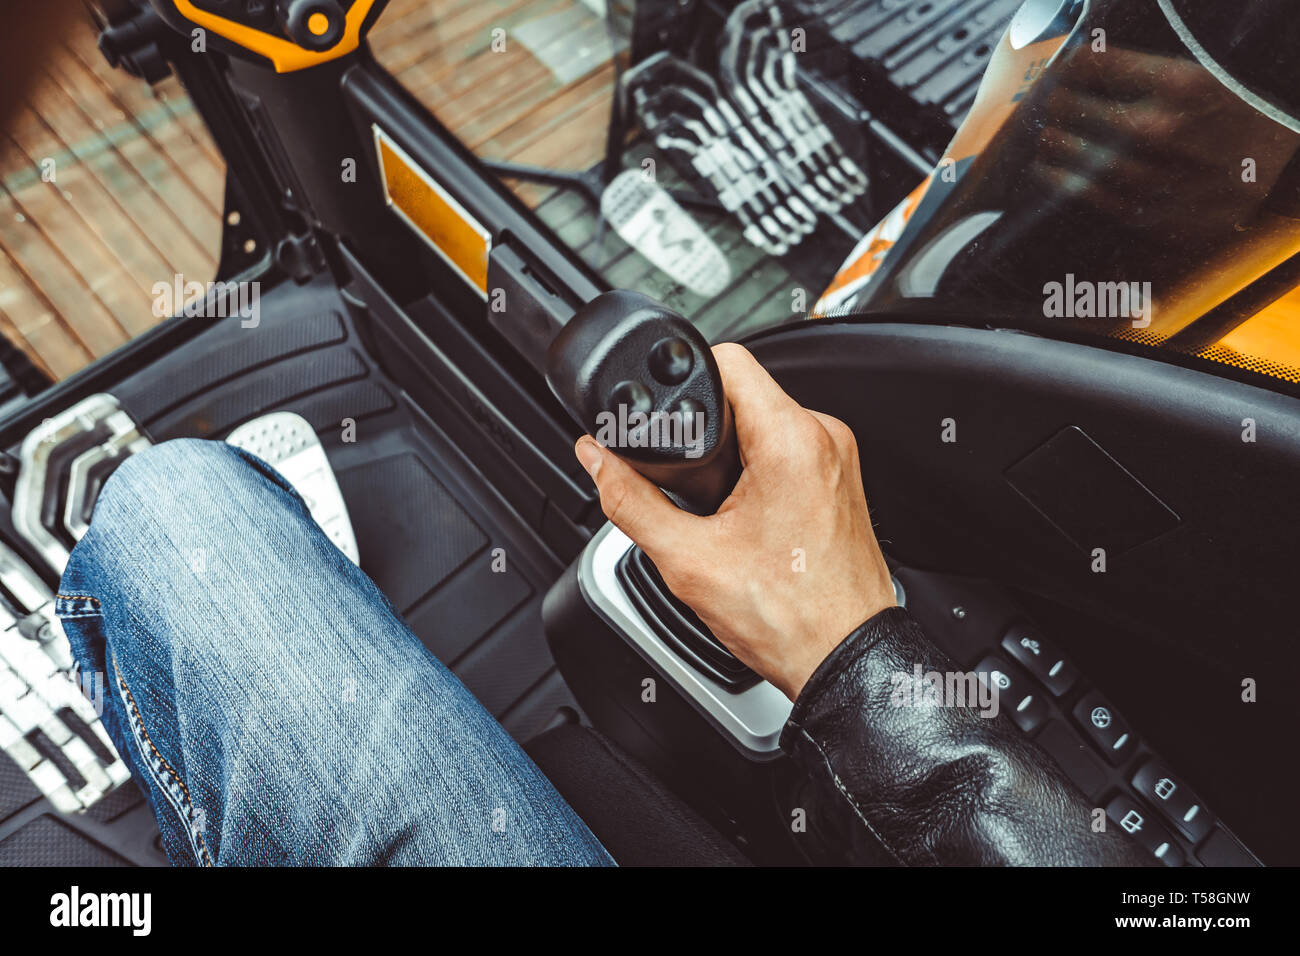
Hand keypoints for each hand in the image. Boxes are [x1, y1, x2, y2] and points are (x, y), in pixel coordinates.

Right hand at [573, 343, 895, 699]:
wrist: (843, 658)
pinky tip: (744, 519)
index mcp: (792, 440)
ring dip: (729, 454)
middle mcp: (824, 438)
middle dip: (703, 430)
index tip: (664, 415)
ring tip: (718, 508)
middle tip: (689, 484)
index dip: (683, 377)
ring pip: (763, 424)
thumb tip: (595, 459)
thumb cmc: (790, 617)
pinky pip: (786, 452)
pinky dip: (756, 473)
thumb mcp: (687, 559)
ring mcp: (836, 458)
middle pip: (743, 394)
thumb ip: (629, 500)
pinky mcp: (838, 481)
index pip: (728, 361)